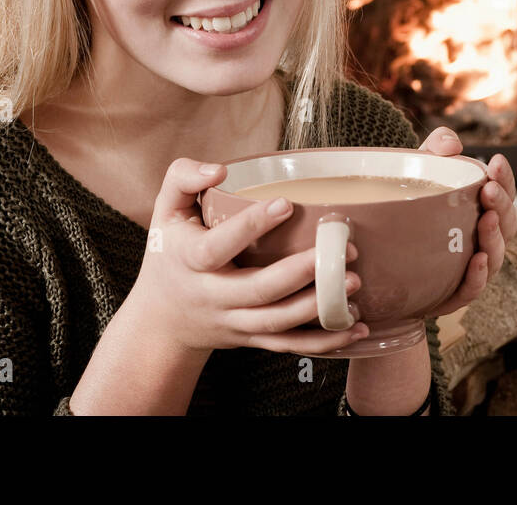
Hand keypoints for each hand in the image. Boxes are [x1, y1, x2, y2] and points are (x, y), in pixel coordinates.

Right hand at [127, 158, 369, 356]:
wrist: (161, 322)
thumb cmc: (170, 256)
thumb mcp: (165, 212)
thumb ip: (183, 179)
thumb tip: (219, 169)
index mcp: (191, 261)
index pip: (218, 246)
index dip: (250, 226)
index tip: (286, 204)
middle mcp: (213, 296)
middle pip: (259, 291)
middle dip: (303, 273)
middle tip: (343, 251)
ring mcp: (234, 322)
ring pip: (277, 322)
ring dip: (319, 306)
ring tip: (354, 283)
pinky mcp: (252, 339)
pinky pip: (288, 346)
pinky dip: (324, 342)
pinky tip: (355, 327)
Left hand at [416, 127, 516, 317]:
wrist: (378, 263)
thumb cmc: (409, 212)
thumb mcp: (418, 175)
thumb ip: (434, 152)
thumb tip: (451, 143)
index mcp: (481, 210)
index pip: (503, 194)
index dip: (505, 179)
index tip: (496, 162)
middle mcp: (483, 239)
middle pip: (506, 224)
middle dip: (502, 205)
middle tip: (488, 190)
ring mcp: (471, 268)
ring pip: (495, 256)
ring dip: (494, 238)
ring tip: (486, 219)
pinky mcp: (453, 294)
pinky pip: (472, 288)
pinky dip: (478, 275)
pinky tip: (476, 259)